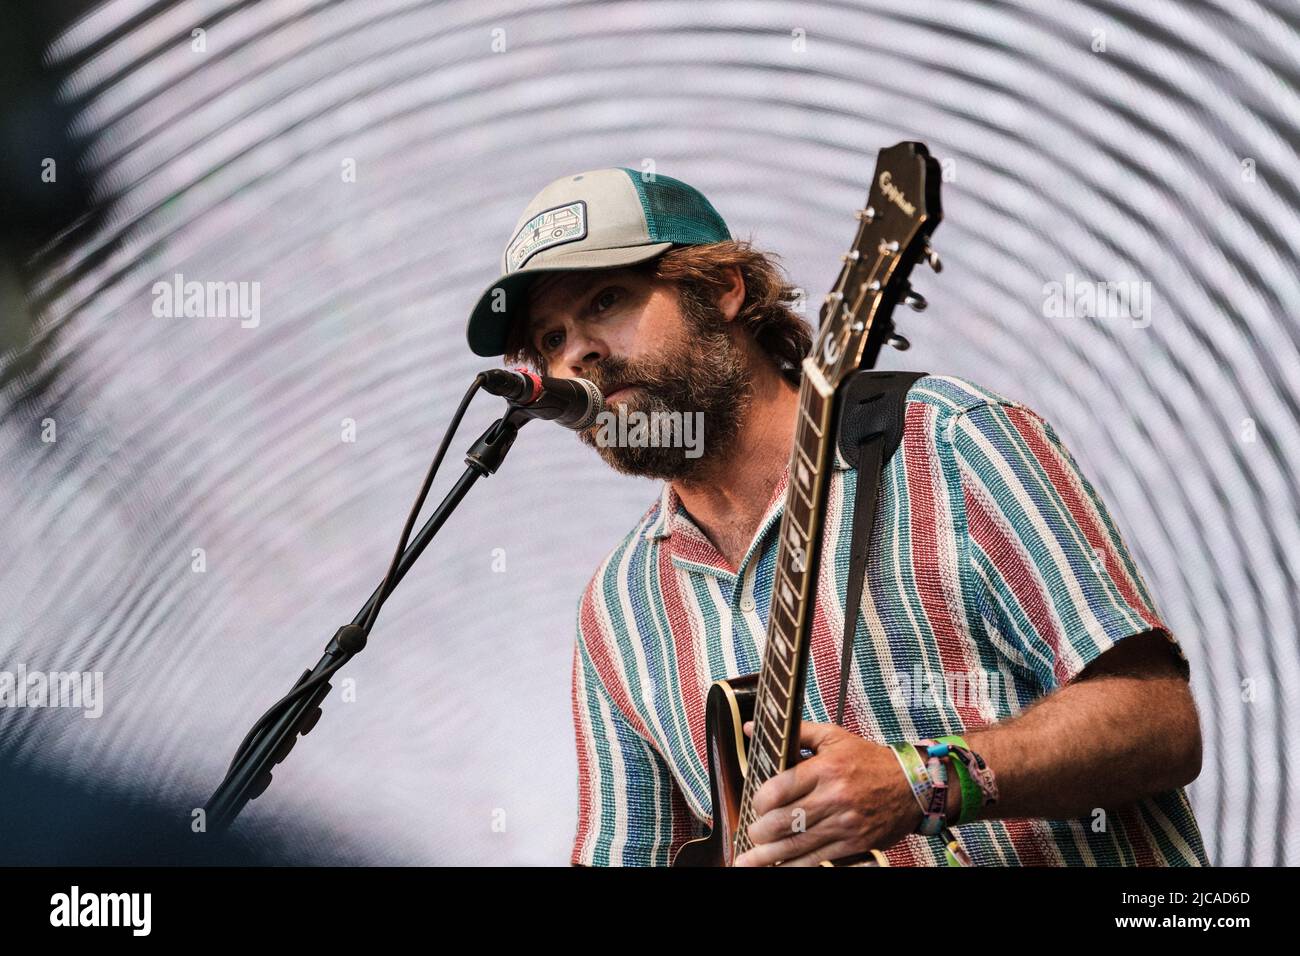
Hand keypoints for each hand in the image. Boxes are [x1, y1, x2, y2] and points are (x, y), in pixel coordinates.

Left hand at [732, 720, 921, 866]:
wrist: (914, 785)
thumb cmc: (869, 760)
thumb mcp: (833, 737)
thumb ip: (794, 733)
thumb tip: (750, 728)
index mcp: (825, 768)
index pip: (779, 789)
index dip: (759, 801)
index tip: (755, 805)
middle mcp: (834, 797)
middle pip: (783, 821)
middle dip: (759, 832)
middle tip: (751, 834)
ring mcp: (844, 824)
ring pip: (796, 846)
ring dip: (767, 857)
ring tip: (747, 862)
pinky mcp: (854, 844)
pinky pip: (818, 860)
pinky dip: (795, 867)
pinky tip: (778, 869)